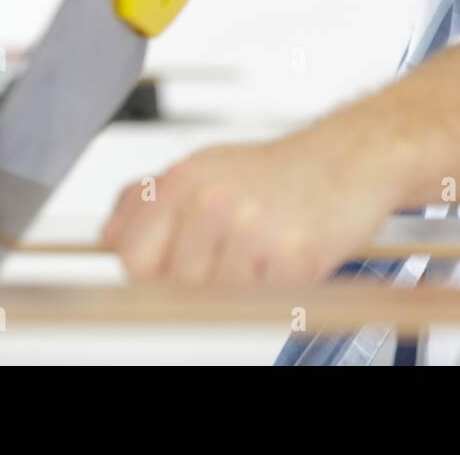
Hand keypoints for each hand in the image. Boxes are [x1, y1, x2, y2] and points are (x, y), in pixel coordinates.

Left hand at [102, 120, 407, 287]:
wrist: (351, 158)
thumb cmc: (281, 169)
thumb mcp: (204, 167)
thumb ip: (147, 201)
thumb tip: (108, 237)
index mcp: (184, 180)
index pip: (132, 257)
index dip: (147, 275)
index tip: (163, 276)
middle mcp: (213, 201)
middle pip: (171, 286)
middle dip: (195, 283)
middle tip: (226, 260)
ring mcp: (253, 229)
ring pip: (215, 299)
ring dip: (237, 287)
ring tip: (258, 256)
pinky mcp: (293, 256)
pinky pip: (263, 300)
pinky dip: (273, 289)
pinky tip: (283, 259)